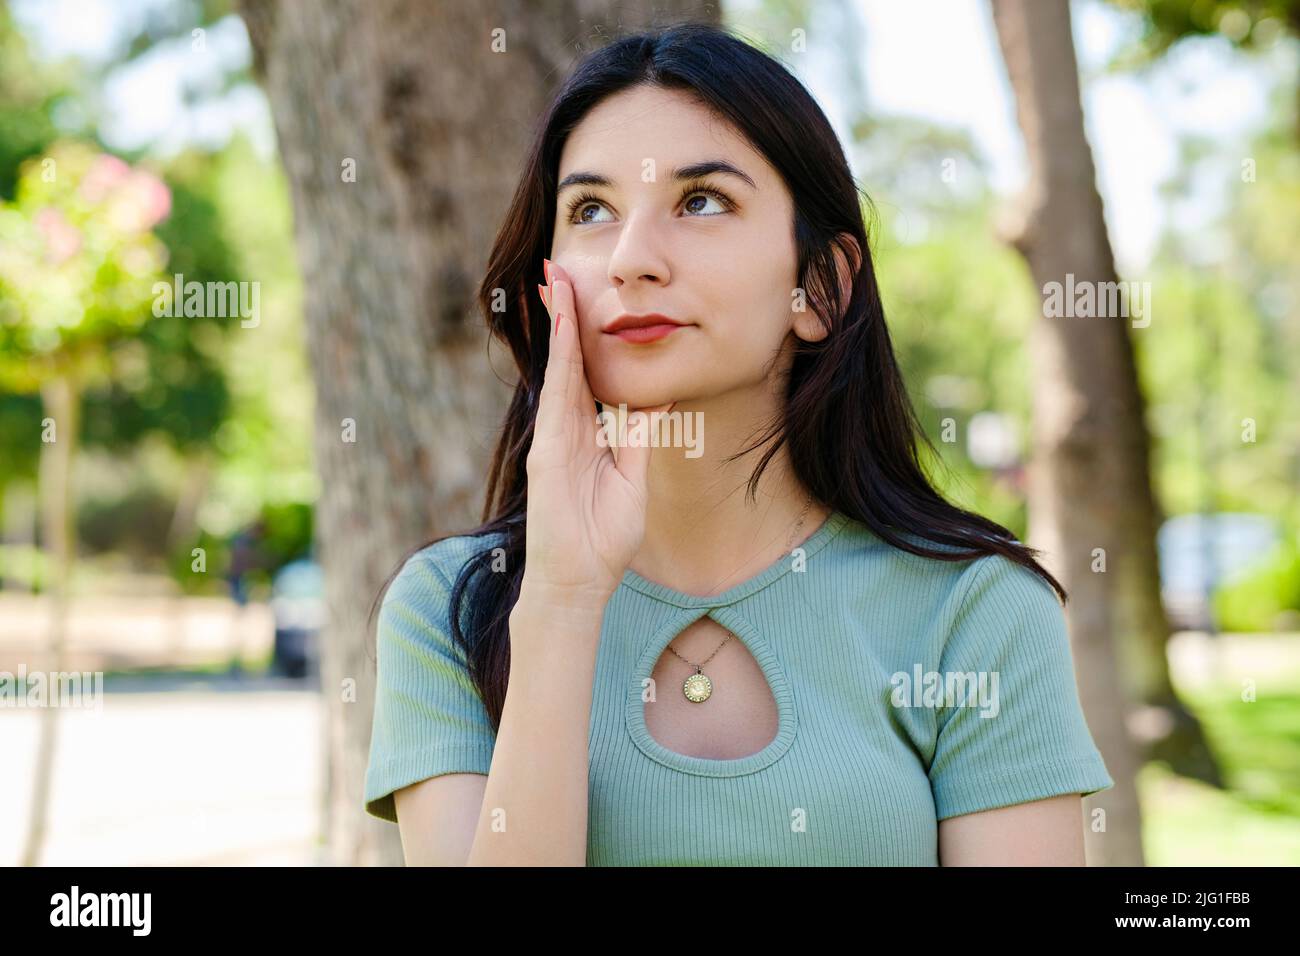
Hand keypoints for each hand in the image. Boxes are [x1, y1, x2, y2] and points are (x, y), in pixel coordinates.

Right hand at [521, 260, 672, 609]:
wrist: (579, 581)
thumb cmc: (603, 537)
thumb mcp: (632, 478)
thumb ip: (639, 438)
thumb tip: (657, 399)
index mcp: (586, 433)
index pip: (585, 373)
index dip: (584, 336)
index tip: (584, 298)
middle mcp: (566, 428)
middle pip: (566, 360)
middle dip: (562, 314)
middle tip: (558, 269)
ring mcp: (554, 436)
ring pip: (557, 367)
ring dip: (557, 322)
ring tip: (555, 279)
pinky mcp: (548, 450)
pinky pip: (557, 394)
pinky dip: (559, 357)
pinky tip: (563, 324)